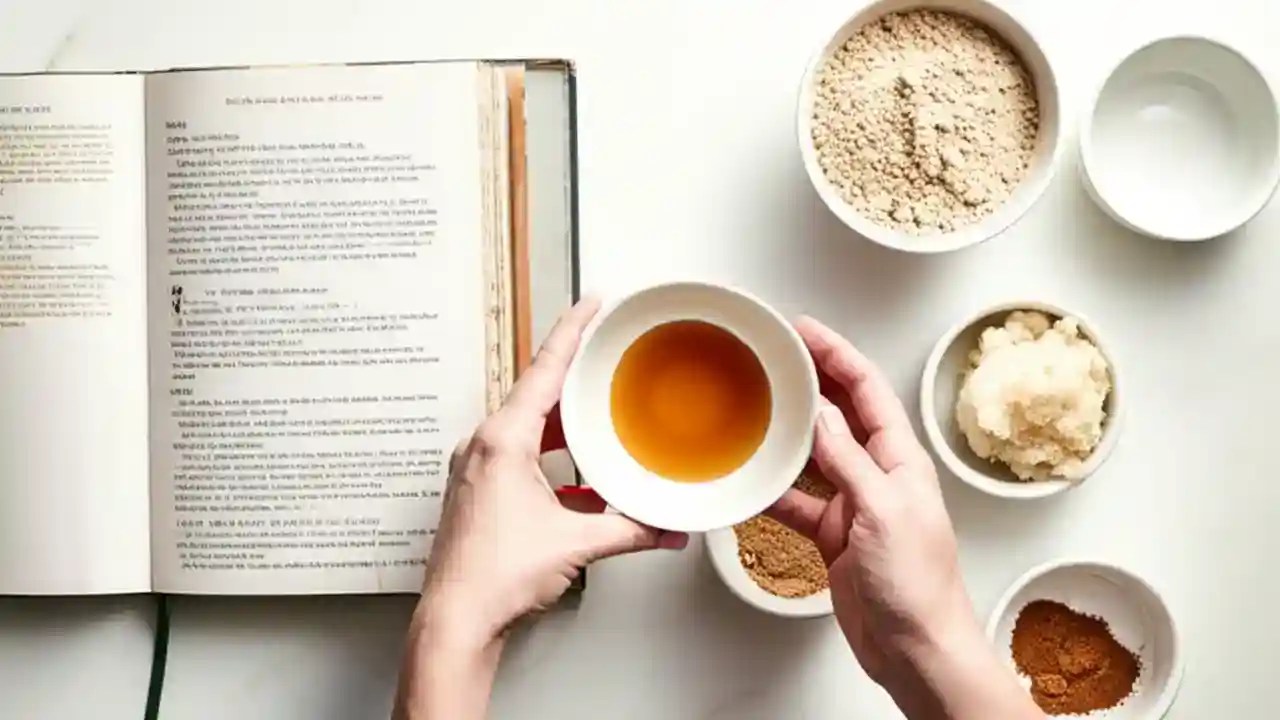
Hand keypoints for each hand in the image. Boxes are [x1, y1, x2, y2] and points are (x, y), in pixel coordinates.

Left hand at [421, 298, 687, 640]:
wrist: (455, 620)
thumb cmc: (495, 577)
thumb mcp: (578, 544)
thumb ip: (633, 531)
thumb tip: (670, 528)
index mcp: (503, 440)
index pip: (544, 370)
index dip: (572, 331)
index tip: (592, 302)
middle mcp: (483, 445)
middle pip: (537, 395)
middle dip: (575, 379)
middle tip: (606, 358)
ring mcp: (476, 468)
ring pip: (528, 427)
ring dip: (564, 424)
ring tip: (600, 419)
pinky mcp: (477, 491)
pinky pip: (519, 455)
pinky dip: (552, 458)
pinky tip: (579, 481)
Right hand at [768, 317, 1040, 719]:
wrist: (916, 650)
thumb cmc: (917, 587)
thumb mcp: (882, 510)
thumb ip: (849, 460)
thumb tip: (823, 413)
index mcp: (901, 460)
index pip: (867, 390)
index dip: (837, 354)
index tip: (804, 330)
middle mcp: (880, 475)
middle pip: (842, 412)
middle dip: (812, 378)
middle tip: (775, 353)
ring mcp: (856, 505)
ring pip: (816, 453)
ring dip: (789, 428)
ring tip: (758, 403)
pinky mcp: (836, 536)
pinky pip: (798, 501)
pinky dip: (774, 489)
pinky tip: (752, 480)